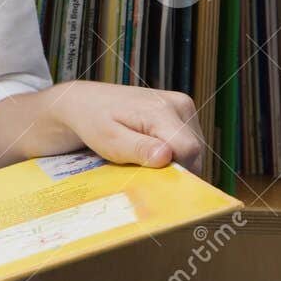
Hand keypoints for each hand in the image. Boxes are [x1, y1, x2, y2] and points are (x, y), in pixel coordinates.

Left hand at [46, 81, 202, 172]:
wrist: (85, 102)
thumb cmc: (93, 121)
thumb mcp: (110, 140)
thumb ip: (139, 149)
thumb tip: (167, 157)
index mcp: (162, 110)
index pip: (189, 150)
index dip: (176, 170)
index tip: (154, 178)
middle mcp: (179, 104)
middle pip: (195, 151)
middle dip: (175, 167)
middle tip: (145, 170)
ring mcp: (183, 105)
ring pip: (194, 148)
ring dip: (175, 160)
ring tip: (146, 157)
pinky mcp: (182, 111)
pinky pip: (188, 141)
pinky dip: (175, 152)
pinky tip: (153, 150)